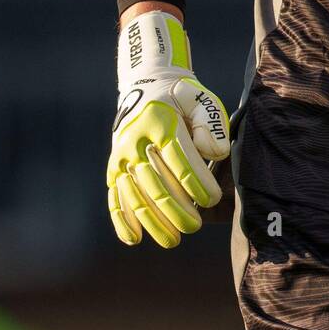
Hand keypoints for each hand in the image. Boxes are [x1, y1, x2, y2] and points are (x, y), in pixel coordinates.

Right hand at [108, 10, 230, 246]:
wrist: (146, 89)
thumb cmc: (183, 99)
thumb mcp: (201, 99)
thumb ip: (211, 122)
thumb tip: (215, 153)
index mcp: (160, 122)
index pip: (179, 158)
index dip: (196, 182)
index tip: (212, 200)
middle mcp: (136, 141)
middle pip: (157, 182)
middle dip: (177, 209)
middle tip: (195, 227)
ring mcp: (121, 157)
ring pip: (136, 195)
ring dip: (154, 221)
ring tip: (174, 240)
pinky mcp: (113, 169)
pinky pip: (115, 197)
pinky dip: (122, 220)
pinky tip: (134, 239)